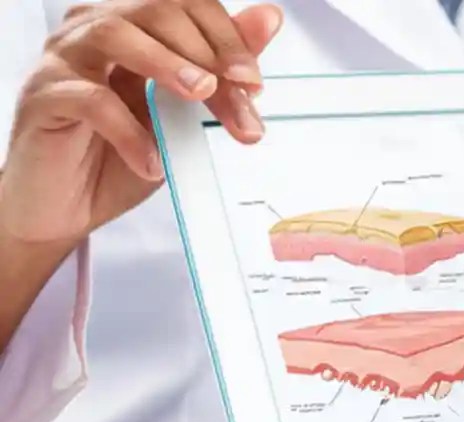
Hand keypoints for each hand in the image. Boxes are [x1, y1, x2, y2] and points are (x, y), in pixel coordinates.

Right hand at [0, 1, 282, 246]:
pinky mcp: (44, 97)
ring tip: (201, 96)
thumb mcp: (185, 116)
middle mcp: (94, 30)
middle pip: (156, 12)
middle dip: (210, 55)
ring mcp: (63, 59)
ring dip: (168, 63)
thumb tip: (267, 18)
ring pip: (114, 34)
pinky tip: (153, 161)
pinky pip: (89, 98)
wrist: (67, 208)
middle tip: (242, 100)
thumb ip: (221, 67)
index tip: (254, 82)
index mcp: (133, 27)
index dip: (226, 36)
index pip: (184, 6)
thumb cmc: (121, 158)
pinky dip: (129, 130)